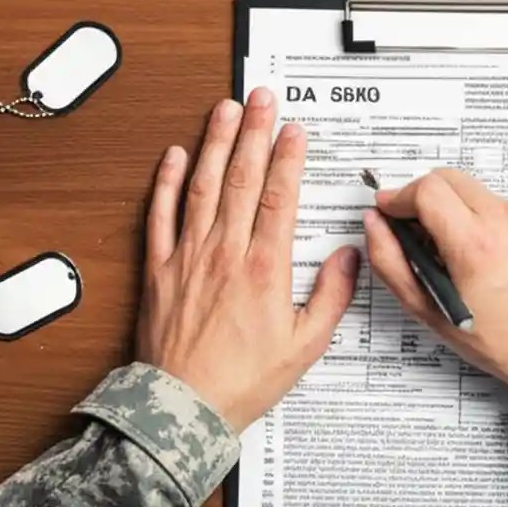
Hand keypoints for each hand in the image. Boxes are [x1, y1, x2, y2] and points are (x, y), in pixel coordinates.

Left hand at [136, 88, 359, 431]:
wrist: (183, 408)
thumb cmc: (243, 381)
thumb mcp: (305, 346)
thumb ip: (330, 297)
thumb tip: (349, 258)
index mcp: (264, 269)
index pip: (279, 196)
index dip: (287, 157)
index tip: (294, 129)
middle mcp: (225, 253)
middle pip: (242, 178)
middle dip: (253, 132)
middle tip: (261, 99)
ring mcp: (188, 256)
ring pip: (203, 186)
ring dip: (215, 143)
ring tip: (225, 110)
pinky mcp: (158, 269)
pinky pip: (160, 215)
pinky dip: (167, 182)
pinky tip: (176, 155)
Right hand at [364, 169, 507, 398]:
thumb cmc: (494, 338)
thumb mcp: (426, 309)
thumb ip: (391, 262)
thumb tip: (374, 225)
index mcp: (475, 244)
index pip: (425, 190)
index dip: (397, 199)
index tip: (386, 214)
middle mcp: (501, 221)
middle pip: (443, 177)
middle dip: (417, 197)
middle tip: (407, 230)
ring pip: (463, 184)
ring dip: (441, 203)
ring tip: (436, 245)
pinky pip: (482, 198)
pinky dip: (463, 210)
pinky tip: (460, 246)